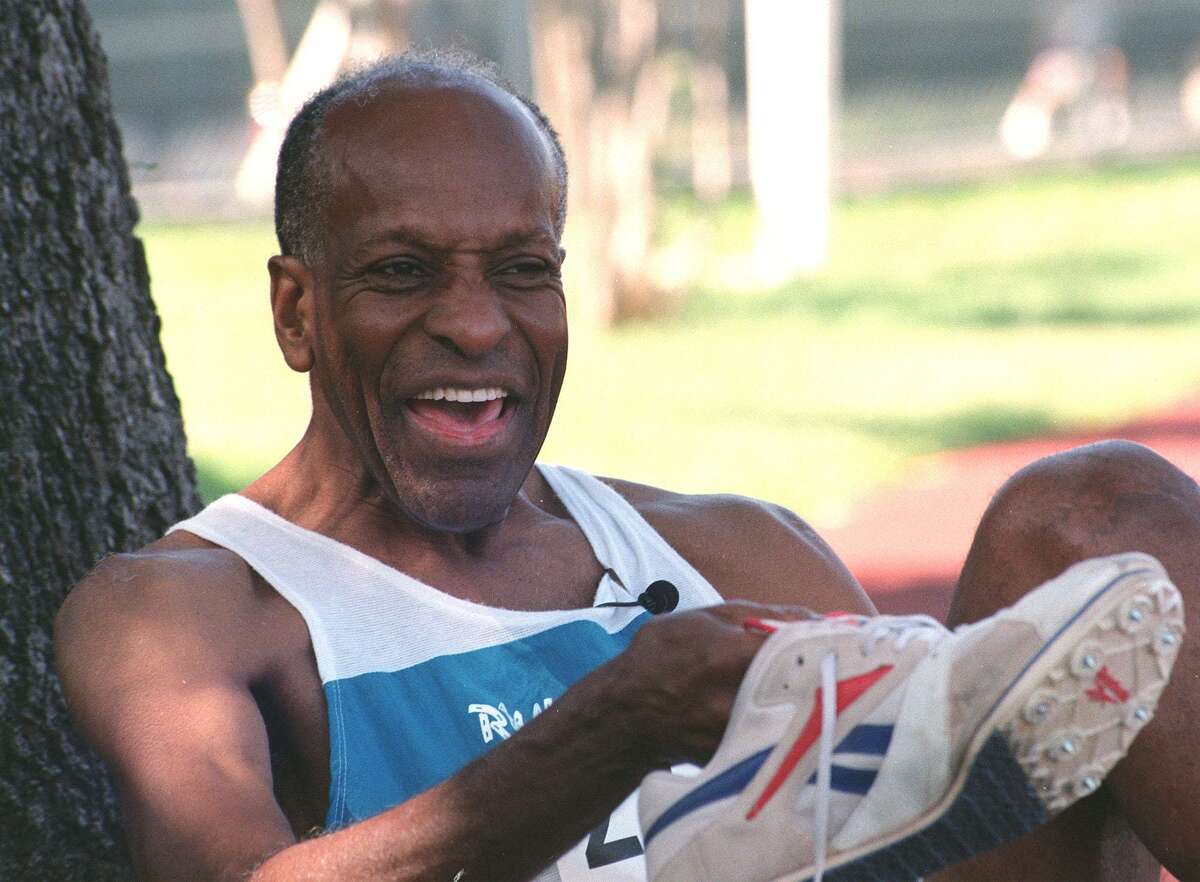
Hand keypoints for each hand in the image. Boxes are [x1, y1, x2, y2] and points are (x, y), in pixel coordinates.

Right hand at [607, 603, 819, 767]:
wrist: (625, 715)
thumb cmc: (661, 657)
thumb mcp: (703, 618)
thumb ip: (760, 614)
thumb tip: (816, 617)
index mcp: (727, 656)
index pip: (797, 645)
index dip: (825, 638)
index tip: (842, 635)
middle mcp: (735, 697)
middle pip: (805, 682)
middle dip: (825, 669)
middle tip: (838, 658)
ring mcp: (737, 731)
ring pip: (797, 709)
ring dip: (811, 692)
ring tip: (811, 679)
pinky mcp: (740, 753)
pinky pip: (779, 729)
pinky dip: (789, 714)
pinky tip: (783, 703)